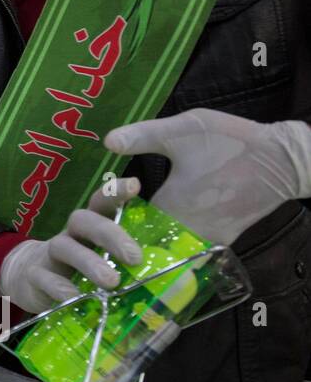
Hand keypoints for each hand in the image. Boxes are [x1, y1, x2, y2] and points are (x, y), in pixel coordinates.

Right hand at [0, 177, 143, 312]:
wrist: (27, 278)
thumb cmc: (78, 268)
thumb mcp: (102, 258)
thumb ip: (130, 262)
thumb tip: (176, 273)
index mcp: (90, 227)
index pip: (102, 202)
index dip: (115, 192)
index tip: (135, 185)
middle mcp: (70, 235)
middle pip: (84, 221)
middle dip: (109, 235)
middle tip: (134, 257)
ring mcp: (49, 254)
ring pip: (64, 247)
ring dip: (88, 262)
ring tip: (111, 282)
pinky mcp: (33, 276)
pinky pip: (42, 276)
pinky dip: (58, 286)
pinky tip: (73, 296)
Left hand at [105, 109, 310, 244]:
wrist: (283, 161)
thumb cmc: (231, 143)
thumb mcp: (183, 129)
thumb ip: (143, 136)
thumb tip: (107, 141)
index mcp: (169, 208)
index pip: (126, 228)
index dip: (111, 225)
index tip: (98, 222)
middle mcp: (185, 231)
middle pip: (144, 246)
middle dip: (126, 240)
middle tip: (107, 233)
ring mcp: (206, 240)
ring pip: (167, 251)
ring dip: (150, 244)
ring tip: (132, 232)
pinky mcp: (222, 241)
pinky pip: (189, 251)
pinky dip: (175, 245)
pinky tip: (165, 228)